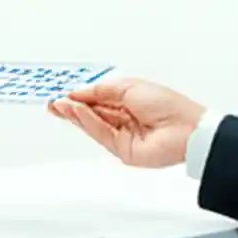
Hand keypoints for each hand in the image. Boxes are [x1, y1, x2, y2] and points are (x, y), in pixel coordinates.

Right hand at [48, 78, 203, 167]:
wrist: (185, 129)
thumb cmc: (166, 104)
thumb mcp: (129, 87)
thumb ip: (101, 90)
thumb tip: (79, 92)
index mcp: (127, 101)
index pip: (97, 100)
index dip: (78, 97)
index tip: (61, 94)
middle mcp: (123, 119)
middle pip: (91, 114)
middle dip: (71, 107)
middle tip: (53, 102)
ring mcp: (122, 136)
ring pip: (92, 125)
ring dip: (76, 114)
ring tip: (61, 105)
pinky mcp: (122, 151)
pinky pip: (100, 135)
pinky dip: (87, 122)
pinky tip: (77, 112)